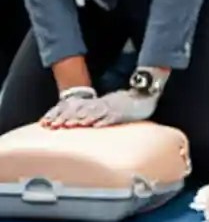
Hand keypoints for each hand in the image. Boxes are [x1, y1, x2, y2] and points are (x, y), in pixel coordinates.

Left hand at [42, 89, 157, 128]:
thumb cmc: (127, 104)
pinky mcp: (123, 113)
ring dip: (84, 120)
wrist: (145, 95)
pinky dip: (104, 121)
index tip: (52, 123)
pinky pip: (113, 117)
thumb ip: (95, 112)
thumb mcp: (108, 105)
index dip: (64, 114)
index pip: (77, 108)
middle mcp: (102, 105)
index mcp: (97, 103)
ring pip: (95, 113)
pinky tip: (96, 126)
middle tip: (57, 126)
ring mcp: (113, 108)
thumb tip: (80, 121)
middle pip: (83, 111)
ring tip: (73, 125)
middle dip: (69, 118)